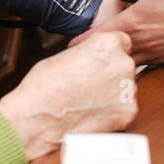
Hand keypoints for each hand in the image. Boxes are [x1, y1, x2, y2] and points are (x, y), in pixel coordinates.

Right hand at [0, 31, 136, 159]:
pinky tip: (91, 115)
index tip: (100, 63)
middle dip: (111, 74)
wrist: (36, 121)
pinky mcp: (127, 113)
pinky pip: (124, 109)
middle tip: (89, 86)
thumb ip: (87, 54)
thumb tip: (95, 59)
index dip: (109, 53)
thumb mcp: (65, 56)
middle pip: (124, 66)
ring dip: (112, 94)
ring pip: (124, 89)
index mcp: (107, 44)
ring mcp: (128, 89)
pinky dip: (112, 113)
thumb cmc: (42, 88)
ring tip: (86, 102)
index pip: (121, 42)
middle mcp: (123, 63)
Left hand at [73, 0, 163, 62]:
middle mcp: (143, 43)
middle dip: (98, 51)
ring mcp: (156, 53)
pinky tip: (137, 46)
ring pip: (128, 60)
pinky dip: (135, 56)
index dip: (81, 42)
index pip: (99, 38)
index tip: (70, 46)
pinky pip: (145, 60)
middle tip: (87, 48)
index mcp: (134, 25)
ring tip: (109, 48)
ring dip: (117, 55)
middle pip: (111, 53)